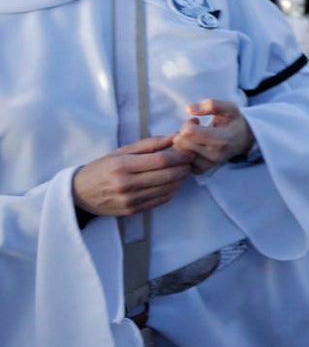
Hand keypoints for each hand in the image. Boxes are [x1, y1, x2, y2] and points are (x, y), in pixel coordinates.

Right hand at [72, 135, 194, 216]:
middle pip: (168, 175)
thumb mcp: (121, 152)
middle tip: (190, 160)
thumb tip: (175, 136)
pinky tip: (173, 182)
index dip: (180, 155)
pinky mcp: (133, 210)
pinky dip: (172, 190)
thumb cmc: (101, 168)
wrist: (79, 194)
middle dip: (184, 167)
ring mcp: (130, 200)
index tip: (188, 150)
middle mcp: (126, 184)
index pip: (161, 160)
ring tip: (183, 170)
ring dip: (181, 179)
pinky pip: (161, 200)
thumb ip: (150, 144)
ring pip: (168, 189)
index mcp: (122, 165)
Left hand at [172, 100, 254, 174]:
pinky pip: (183, 162)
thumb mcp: (229, 108)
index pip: (189, 132)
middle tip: (193, 128)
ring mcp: (208, 164)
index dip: (187, 123)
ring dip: (182, 143)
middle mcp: (214, 155)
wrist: (243, 140)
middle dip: (182, 132)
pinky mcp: (203, 170)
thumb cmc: (234, 122)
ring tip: (193, 137)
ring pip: (180, 153)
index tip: (195, 121)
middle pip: (181, 142)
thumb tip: (189, 109)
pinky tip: (192, 147)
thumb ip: (211, 105)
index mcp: (221, 139)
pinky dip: (184, 154)